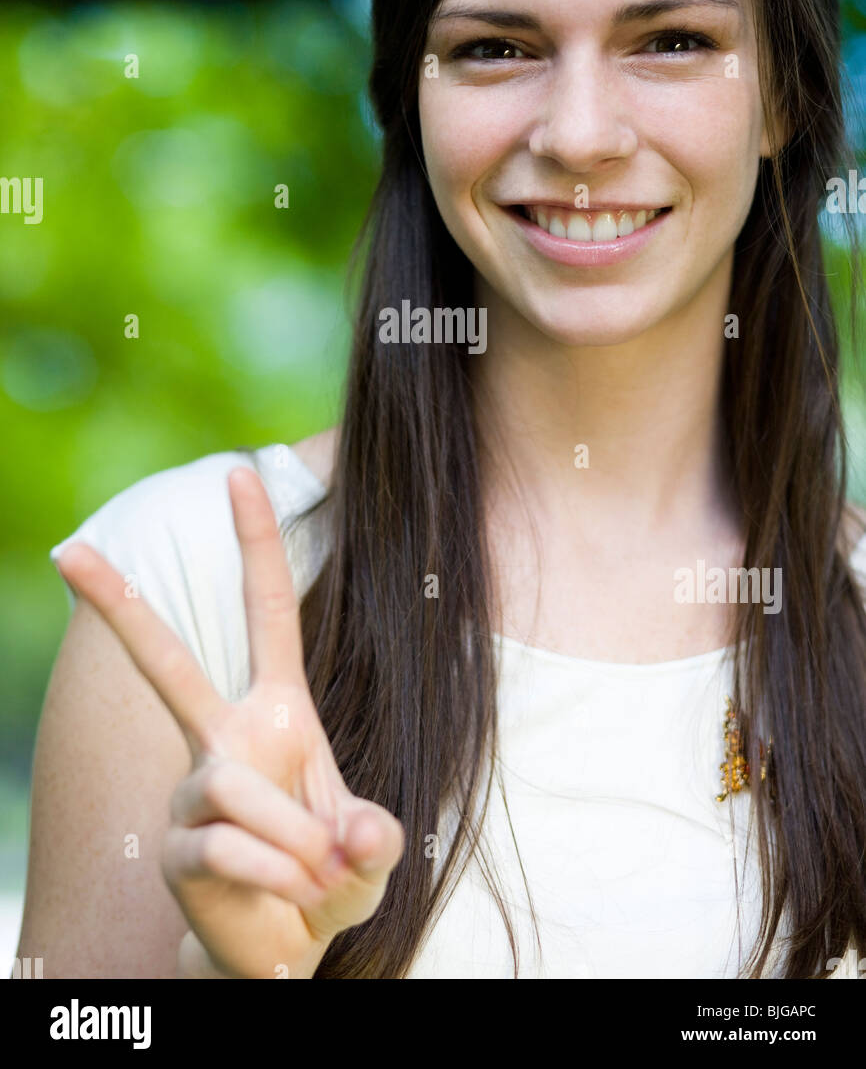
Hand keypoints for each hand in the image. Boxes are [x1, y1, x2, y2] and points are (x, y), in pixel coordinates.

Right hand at [56, 466, 403, 978]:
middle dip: (119, 606)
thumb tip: (355, 835)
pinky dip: (277, 879)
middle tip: (67, 549)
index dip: (257, 543)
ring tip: (314, 876)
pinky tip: (283, 898)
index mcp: (275, 712)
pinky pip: (228, 847)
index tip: (236, 474)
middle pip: (166, 664)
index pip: (268, 612)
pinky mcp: (176, 847)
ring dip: (295, 843)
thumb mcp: (371, 853)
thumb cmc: (328, 879)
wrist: (284, 952)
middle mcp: (222, 740)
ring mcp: (192, 792)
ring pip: (234, 787)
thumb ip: (376, 838)